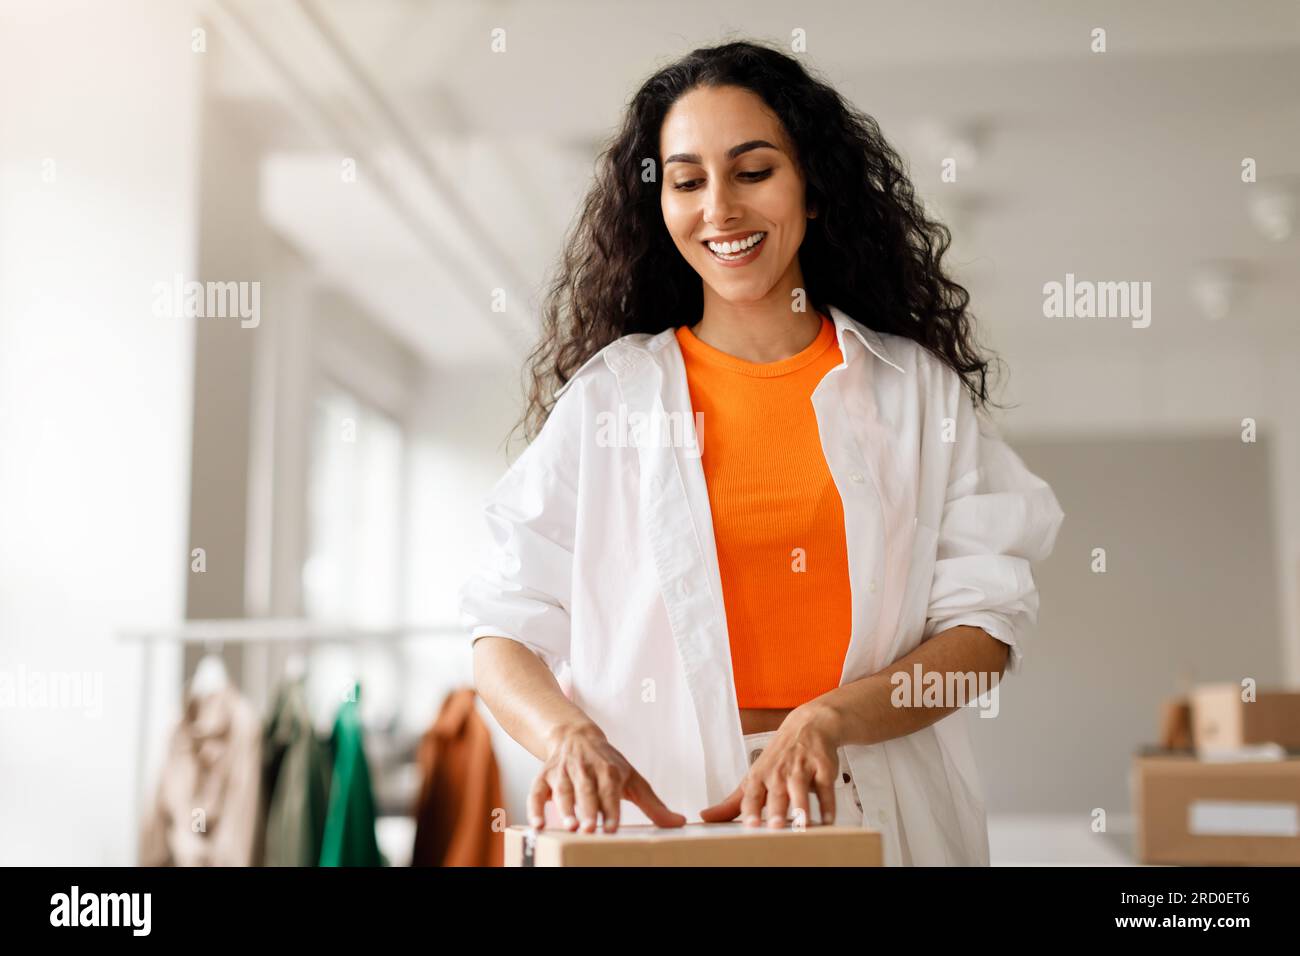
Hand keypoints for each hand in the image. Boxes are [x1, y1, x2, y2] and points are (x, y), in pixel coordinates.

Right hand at [529, 721, 686, 833]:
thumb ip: (653, 804)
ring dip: (564, 809)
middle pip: (586, 791)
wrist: (575, 736)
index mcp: (609, 771)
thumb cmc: (608, 764)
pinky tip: (538, 825)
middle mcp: (585, 770)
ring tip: (568, 827)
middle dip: (587, 810)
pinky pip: (536, 792)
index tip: (611, 828)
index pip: (610, 792)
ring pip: (562, 791)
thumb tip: (679, 824)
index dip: (610, 810)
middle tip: (589, 829)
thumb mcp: (633, 779)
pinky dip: (535, 807)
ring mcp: (563, 772)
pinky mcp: (544, 776)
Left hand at [699, 703, 842, 828]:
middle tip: (775, 826)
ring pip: (801, 790)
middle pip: (777, 794)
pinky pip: (826, 788)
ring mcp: (801, 769)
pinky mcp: (823, 768)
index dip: (750, 809)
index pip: (752, 794)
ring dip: (801, 807)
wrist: (808, 726)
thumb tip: (707, 817)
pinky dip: (828, 805)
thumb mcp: (754, 777)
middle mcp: (779, 772)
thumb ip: (733, 802)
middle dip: (776, 810)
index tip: (750, 824)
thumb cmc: (778, 758)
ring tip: (803, 825)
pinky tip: (828, 819)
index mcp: (760, 776)